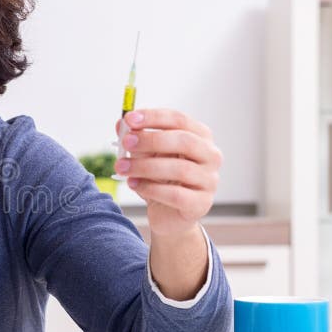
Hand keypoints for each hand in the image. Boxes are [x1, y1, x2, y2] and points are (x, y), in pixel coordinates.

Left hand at [114, 109, 222, 237]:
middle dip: (151, 140)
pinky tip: (133, 184)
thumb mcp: (146, 155)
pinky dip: (151, 188)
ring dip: (145, 166)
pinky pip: (176, 195)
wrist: (168, 214)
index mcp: (200, 137)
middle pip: (184, 141)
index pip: (179, 120)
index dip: (154, 117)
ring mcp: (209, 180)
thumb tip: (121, 125)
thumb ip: (136, 139)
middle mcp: (210, 156)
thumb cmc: (160, 179)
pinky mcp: (201, 204)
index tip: (129, 119)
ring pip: (180, 169)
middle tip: (126, 143)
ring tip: (122, 167)